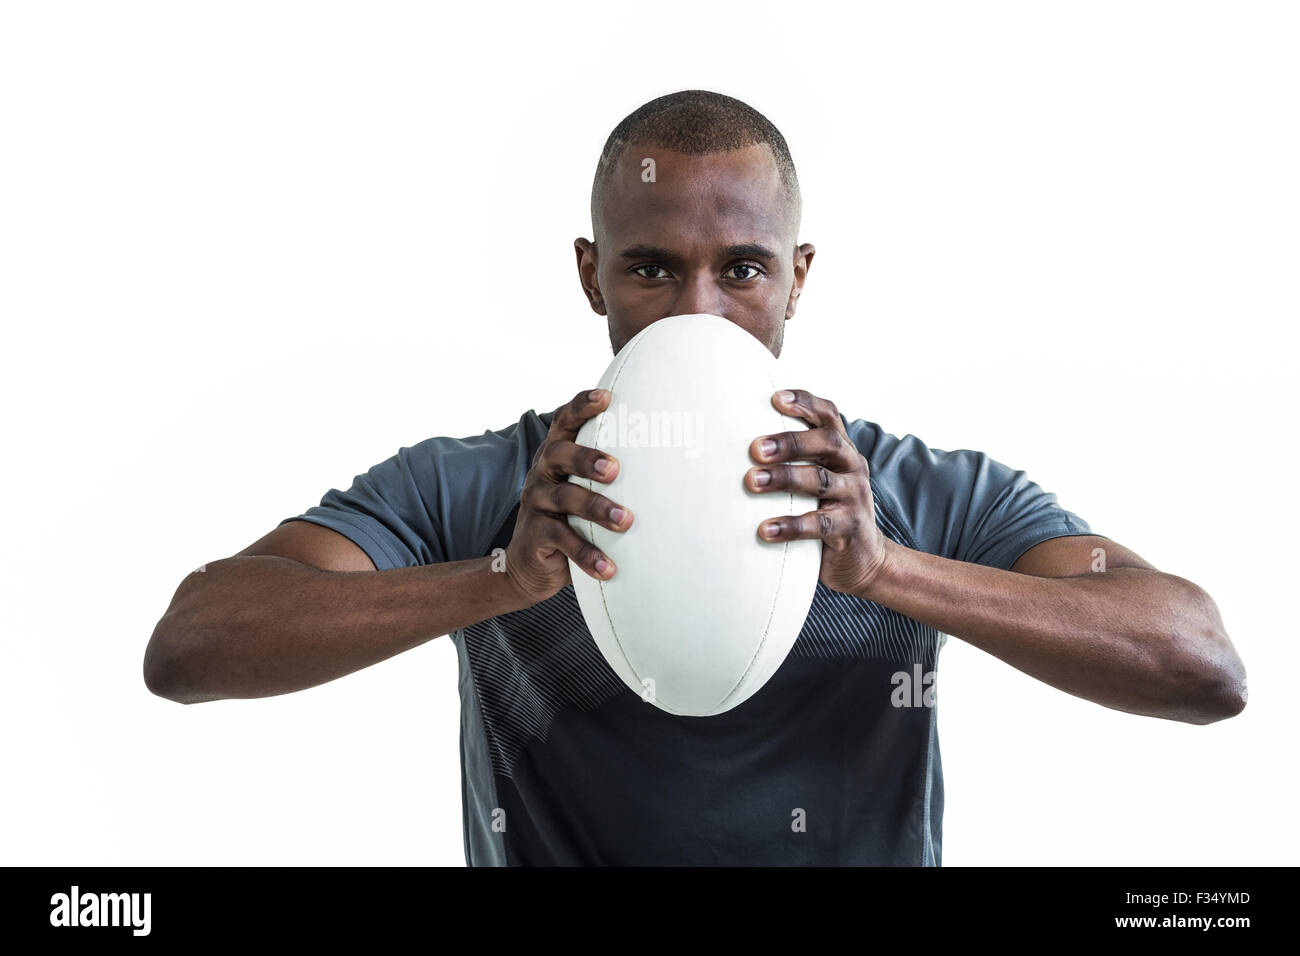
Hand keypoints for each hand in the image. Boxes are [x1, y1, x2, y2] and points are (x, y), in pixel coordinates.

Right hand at [503, 388, 633, 605]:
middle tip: (615, 469)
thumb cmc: (574, 518)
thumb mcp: (587, 489)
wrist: (532, 564)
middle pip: (559, 453)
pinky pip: (561, 540)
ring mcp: (537, 502)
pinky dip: (586, 554)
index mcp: (557, 454)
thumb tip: (676, 465)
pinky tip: (608, 567)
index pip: (564, 421)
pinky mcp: (535, 534)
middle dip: (586, 457)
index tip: (607, 396)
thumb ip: (612, 475)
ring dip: (596, 508)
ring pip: (564, 497)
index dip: (581, 406)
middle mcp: (543, 472)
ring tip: (625, 521)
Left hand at [746, 389, 890, 597]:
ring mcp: (854, 498)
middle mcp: (852, 467)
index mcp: (842, 451)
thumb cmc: (827, 511)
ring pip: (820, 481)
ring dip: (784, 478)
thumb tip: (732, 445)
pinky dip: (791, 526)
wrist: (865, 558)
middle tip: (756, 448)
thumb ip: (794, 461)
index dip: (805, 403)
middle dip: (790, 442)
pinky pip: (820, 524)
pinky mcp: (850, 529)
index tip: (775, 398)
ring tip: (752, 482)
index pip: (828, 416)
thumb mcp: (818, 480)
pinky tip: (766, 529)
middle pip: (827, 443)